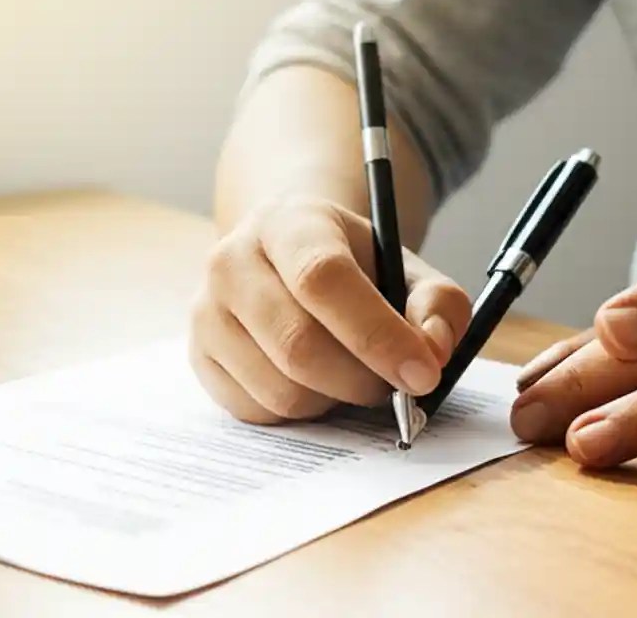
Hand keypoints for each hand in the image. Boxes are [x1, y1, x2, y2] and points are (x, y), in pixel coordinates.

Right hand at [189, 195, 471, 423]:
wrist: (282, 256)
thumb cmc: (350, 265)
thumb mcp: (402, 265)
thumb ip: (437, 303)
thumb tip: (432, 351)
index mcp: (287, 222)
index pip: (323, 279)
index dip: (377, 333)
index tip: (422, 373)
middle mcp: (231, 260)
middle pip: (299, 345)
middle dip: (362, 380)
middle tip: (395, 386)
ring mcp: (206, 310)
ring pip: (280, 390)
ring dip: (332, 401)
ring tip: (350, 376)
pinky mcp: (199, 355)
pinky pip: (257, 411)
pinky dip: (300, 413)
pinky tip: (312, 382)